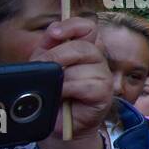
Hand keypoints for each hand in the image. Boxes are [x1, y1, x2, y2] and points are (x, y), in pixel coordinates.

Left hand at [31, 17, 112, 141]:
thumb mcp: (44, 66)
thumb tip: (53, 31)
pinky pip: (88, 83)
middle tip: (42, 68)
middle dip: (57, 56)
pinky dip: (70, 88)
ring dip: (63, 77)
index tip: (55, 34)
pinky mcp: (105, 93)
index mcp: (83, 49)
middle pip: (84, 46)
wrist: (56, 122)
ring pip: (85, 66)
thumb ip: (48, 46)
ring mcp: (104, 76)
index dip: (73, 26)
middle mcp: (97, 59)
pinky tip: (63, 95)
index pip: (87, 28)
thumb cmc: (52, 94)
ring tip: (54, 87)